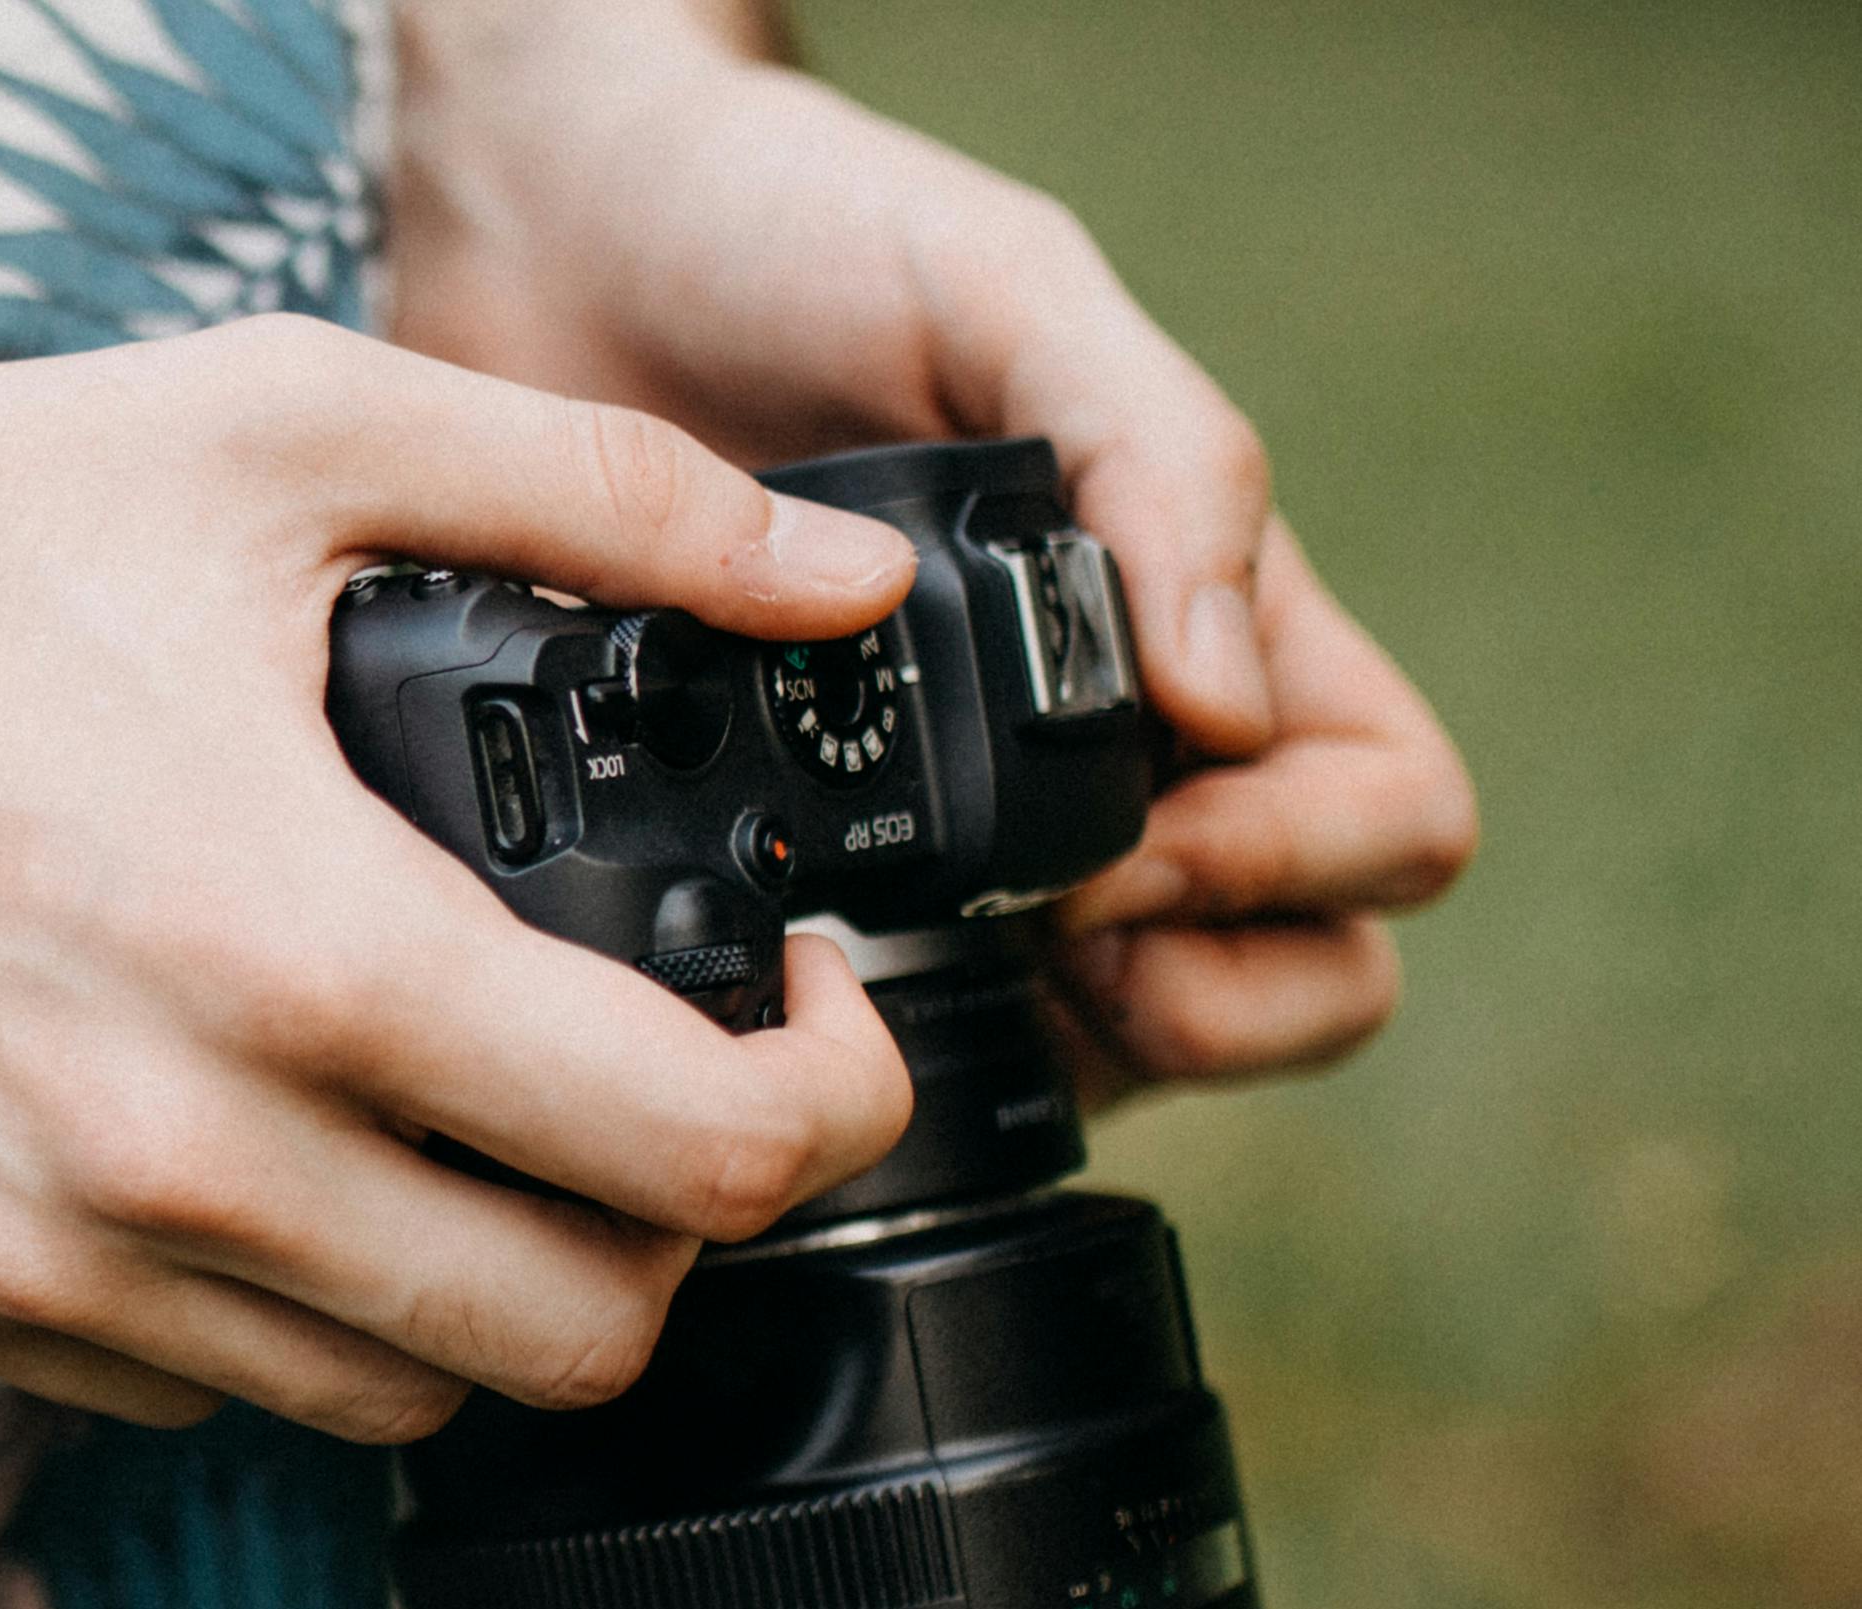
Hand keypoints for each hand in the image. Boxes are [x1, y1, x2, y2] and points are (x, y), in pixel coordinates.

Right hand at [0, 318, 917, 1438]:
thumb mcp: (284, 431)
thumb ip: (602, 495)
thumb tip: (832, 573)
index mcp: (304, 951)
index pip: (695, 1161)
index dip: (827, 1100)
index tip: (804, 1019)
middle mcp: (182, 1159)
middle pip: (579, 1341)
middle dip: (680, 1227)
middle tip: (658, 1085)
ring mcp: (53, 1265)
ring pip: (400, 1402)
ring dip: (486, 1279)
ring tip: (461, 1112)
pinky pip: (213, 1392)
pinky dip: (291, 1304)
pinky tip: (266, 1140)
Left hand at [390, 0, 1476, 1099]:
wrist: (550, 259)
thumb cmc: (796, 238)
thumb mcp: (1002, 289)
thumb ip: (1153, 453)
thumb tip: (1230, 701)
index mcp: (1205, 622)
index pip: (1387, 819)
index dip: (1290, 864)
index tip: (1124, 840)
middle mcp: (1125, 760)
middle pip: (1306, 977)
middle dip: (1212, 992)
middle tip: (1044, 930)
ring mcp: (990, 849)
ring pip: (1138, 1039)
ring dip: (1076, 1039)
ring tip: (930, 966)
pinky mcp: (839, 901)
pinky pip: (930, 1033)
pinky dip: (900, 1043)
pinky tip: (802, 986)